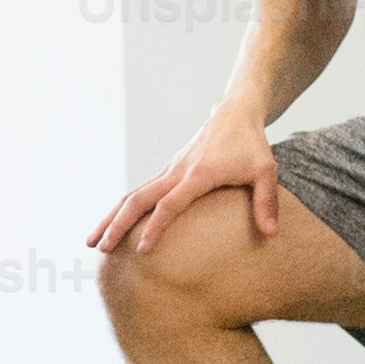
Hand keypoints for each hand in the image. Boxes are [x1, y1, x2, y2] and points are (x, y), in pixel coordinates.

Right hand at [95, 109, 285, 255]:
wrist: (234, 113)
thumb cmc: (251, 144)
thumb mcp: (266, 170)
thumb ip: (266, 202)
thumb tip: (272, 235)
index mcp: (198, 174)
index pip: (170, 204)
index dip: (157, 227)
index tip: (143, 250)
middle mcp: (176, 172)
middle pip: (138, 199)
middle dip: (117, 223)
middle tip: (100, 248)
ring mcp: (169, 171)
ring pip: (132, 195)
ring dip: (111, 217)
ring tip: (93, 242)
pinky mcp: (169, 172)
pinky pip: (141, 192)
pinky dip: (123, 210)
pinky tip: (115, 226)